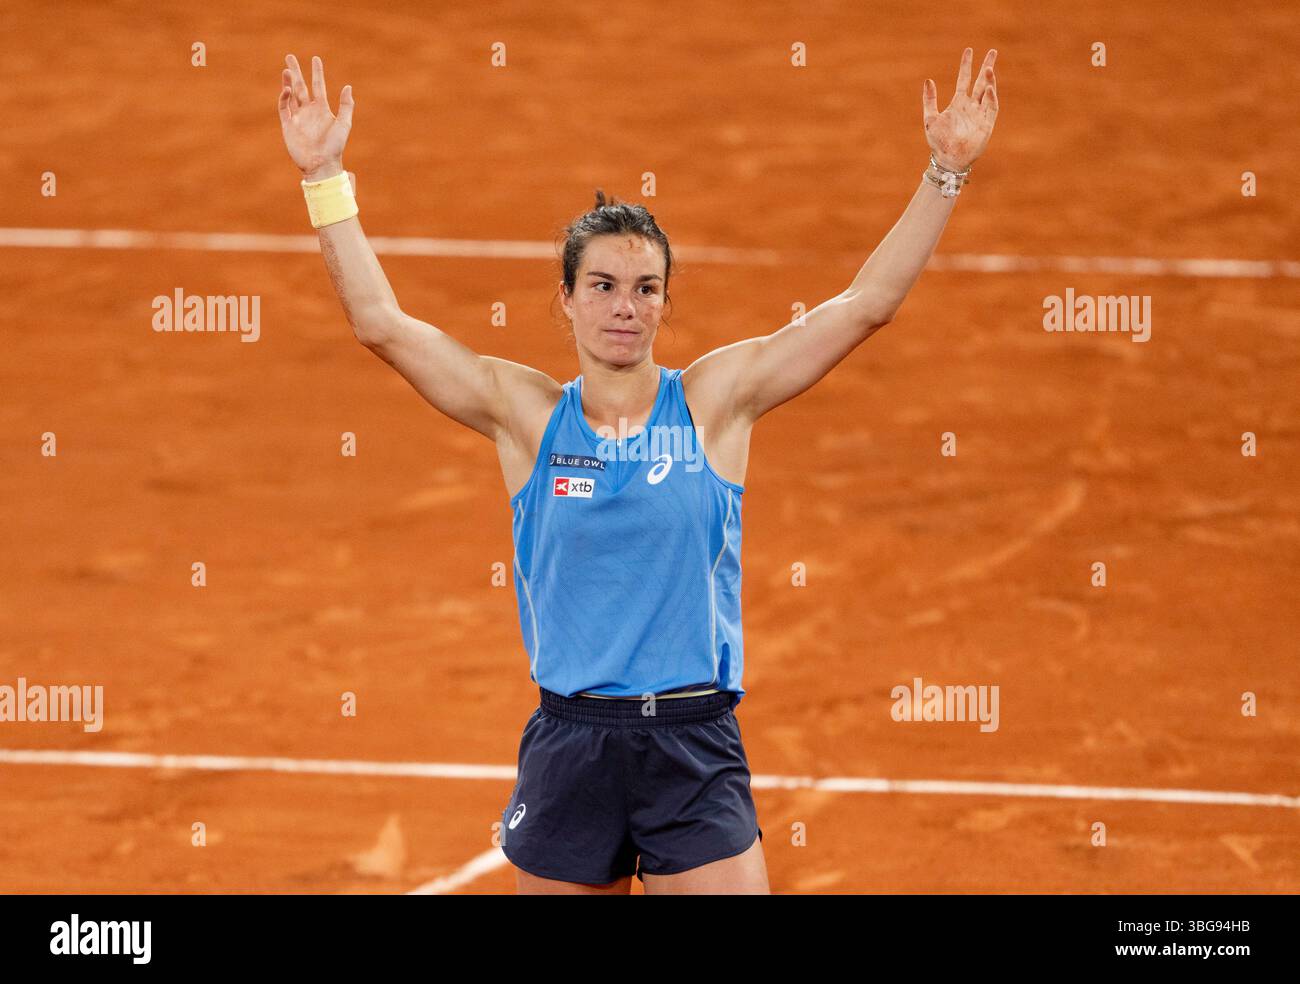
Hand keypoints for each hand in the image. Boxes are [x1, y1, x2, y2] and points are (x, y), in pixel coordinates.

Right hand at [278, 54, 353, 180]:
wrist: (322, 164)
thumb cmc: (335, 147)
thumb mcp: (343, 125)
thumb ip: (345, 106)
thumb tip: (348, 86)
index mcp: (322, 109)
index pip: (318, 86)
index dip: (317, 72)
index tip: (315, 59)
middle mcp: (309, 111)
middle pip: (301, 86)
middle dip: (296, 72)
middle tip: (290, 56)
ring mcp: (298, 117)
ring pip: (291, 95)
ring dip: (288, 82)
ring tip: (286, 69)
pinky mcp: (288, 125)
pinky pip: (284, 108)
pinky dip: (284, 97)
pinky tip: (287, 88)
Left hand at [922, 48, 997, 171]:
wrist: (948, 160)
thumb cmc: (938, 142)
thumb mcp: (930, 118)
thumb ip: (929, 99)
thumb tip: (928, 80)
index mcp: (958, 103)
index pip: (964, 79)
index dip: (966, 65)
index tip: (969, 50)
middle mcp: (971, 106)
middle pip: (980, 82)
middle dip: (986, 67)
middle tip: (993, 51)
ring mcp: (980, 114)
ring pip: (987, 92)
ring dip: (989, 80)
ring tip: (989, 67)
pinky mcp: (986, 124)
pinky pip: (991, 107)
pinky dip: (990, 97)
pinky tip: (988, 88)